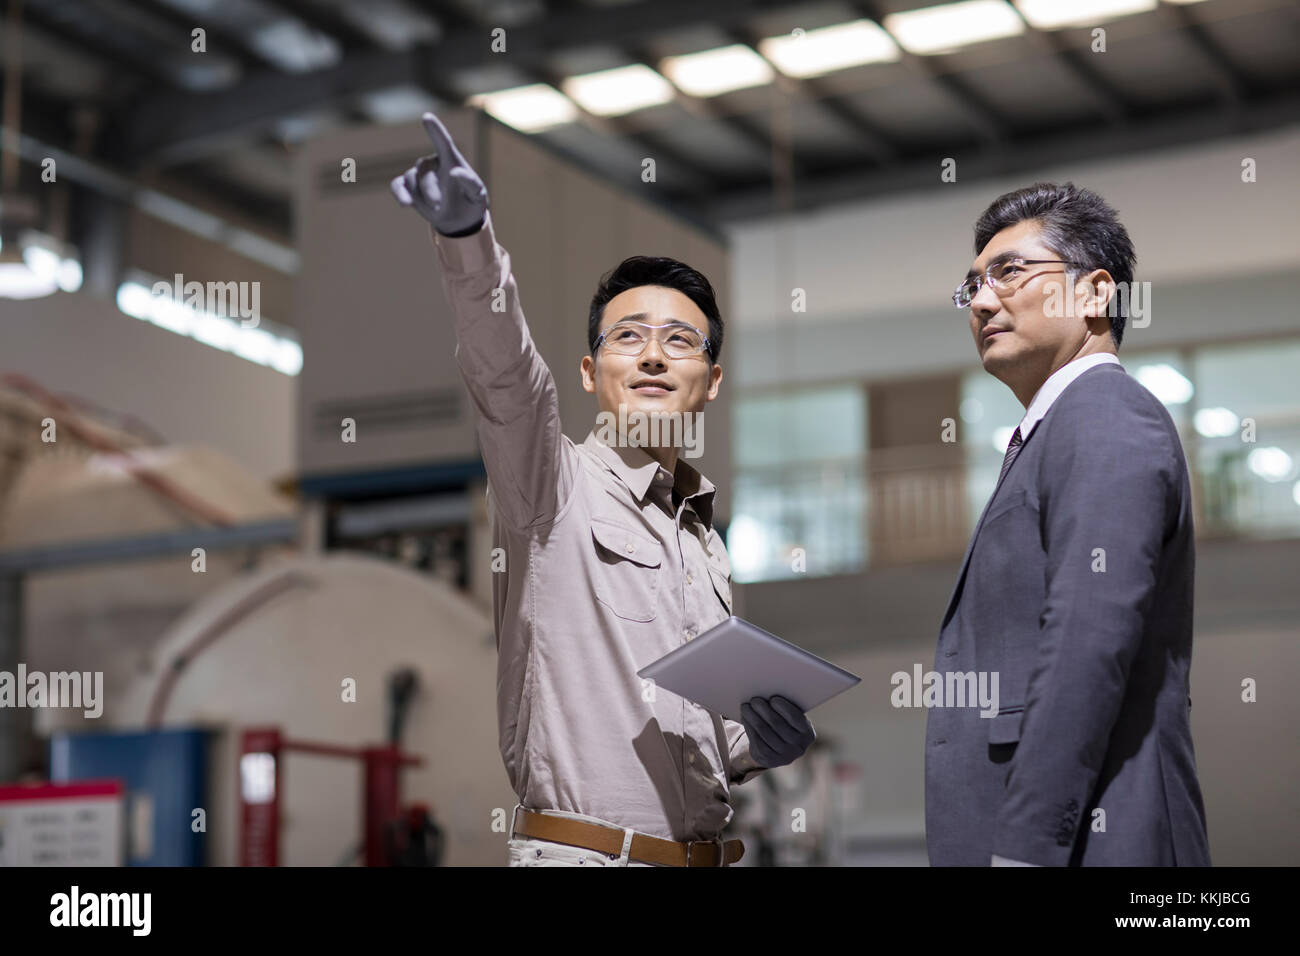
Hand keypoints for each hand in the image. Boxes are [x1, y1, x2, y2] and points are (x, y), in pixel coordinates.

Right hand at [390, 112, 488, 235]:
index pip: (443, 142)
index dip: (435, 130)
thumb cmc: (471, 203)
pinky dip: (400, 193)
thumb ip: (470, 183)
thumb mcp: (477, 195)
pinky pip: (398, 185)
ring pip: (411, 179)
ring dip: (421, 197)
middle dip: (430, 190)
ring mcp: (419, 175)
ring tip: (436, 210)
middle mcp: (433, 163)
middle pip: (423, 169)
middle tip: (439, 206)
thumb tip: (454, 172)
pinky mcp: (409, 188)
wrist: (460, 221)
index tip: (427, 117)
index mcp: (451, 160)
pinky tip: (405, 204)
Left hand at [741, 696, 814, 768]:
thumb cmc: (785, 725)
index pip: (796, 719)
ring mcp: (784, 756)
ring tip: (746, 706)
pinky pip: (757, 742)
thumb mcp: (791, 719)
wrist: (778, 750)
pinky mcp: (769, 760)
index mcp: (808, 734)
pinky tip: (745, 718)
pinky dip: (750, 728)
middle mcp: (798, 747)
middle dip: (765, 711)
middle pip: (778, 725)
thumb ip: (786, 709)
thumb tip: (768, 692)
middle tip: (754, 700)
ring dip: (754, 718)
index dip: (784, 708)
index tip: (773, 698)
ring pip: (765, 733)